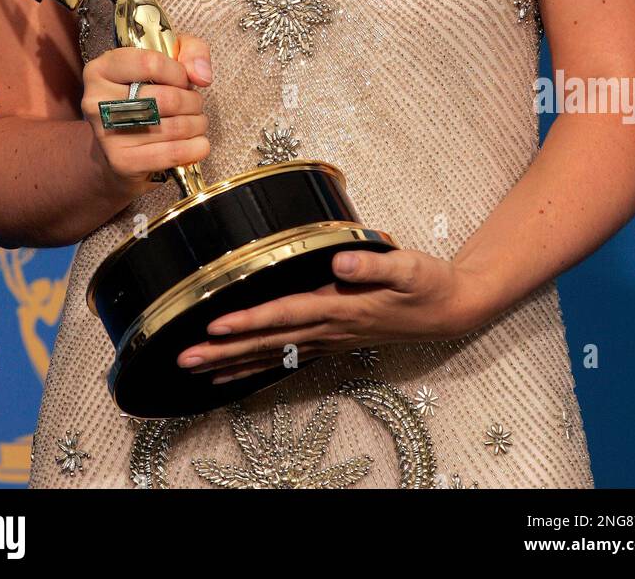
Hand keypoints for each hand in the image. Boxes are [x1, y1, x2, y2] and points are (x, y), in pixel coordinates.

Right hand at [80, 33, 211, 195]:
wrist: (122, 149)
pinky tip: (196, 143)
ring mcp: (107, 133)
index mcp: (101, 69)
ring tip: (196, 123)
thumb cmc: (146, 97)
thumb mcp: (167, 60)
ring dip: (197, 124)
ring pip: (175, 126)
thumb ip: (190, 51)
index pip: (149, 63)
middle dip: (193, 102)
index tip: (183, 81)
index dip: (178, 72)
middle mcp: (96, 101)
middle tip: (195, 105)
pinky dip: (196, 147)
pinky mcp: (121, 162)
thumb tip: (202, 76)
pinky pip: (174, 153)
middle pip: (168, 98)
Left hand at [176, 246, 490, 383]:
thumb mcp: (408, 267)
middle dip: (225, 351)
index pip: (286, 314)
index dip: (251, 320)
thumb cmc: (427, 284)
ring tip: (195, 371)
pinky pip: (286, 358)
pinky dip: (256, 367)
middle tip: (185, 358)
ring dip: (232, 364)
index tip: (215, 324)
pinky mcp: (332, 340)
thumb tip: (339, 260)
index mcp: (341, 307)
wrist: (449, 310)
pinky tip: (233, 375)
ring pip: (272, 355)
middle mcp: (329, 329)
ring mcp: (329, 339)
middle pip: (268, 343)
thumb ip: (374, 263)